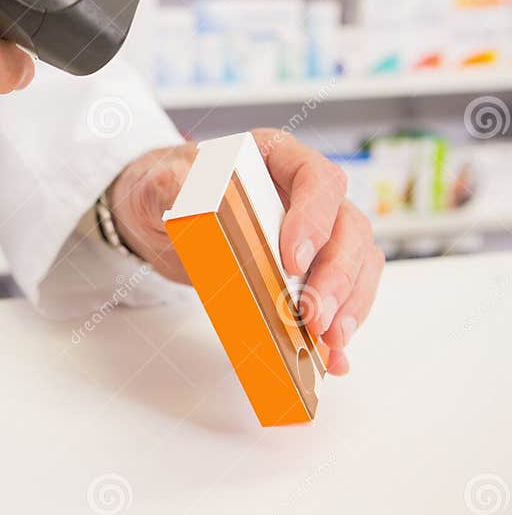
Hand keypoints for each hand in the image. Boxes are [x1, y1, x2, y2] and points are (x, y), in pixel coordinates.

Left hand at [107, 129, 384, 375]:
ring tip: (330, 341)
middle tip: (315, 316)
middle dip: (337, 276)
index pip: (316, 178)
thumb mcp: (157, 183)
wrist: (159, 217)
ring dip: (349, 304)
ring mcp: (314, 231)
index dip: (314, 219)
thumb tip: (178, 185)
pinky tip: (333, 357)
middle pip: (347, 227)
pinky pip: (342, 295)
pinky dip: (340, 326)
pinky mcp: (309, 270)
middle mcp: (304, 192)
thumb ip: (169, 183)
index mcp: (276, 157)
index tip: (293, 261)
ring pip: (357, 262)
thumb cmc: (169, 189)